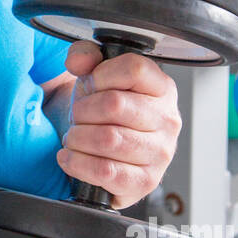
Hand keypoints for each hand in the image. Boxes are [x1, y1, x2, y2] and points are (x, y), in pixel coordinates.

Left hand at [56, 41, 181, 210]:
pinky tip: (69, 157)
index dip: (101, 75)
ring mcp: (160, 153)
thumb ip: (85, 56)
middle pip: (114, 104)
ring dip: (78, 137)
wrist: (99, 153)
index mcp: (161, 88)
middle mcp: (168, 120)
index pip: (134, 68)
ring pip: (108, 139)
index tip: (90, 85)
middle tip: (77, 116)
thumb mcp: (93, 76)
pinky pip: (106, 171)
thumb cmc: (101, 112)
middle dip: (83, 110)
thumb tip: (78, 61)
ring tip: (74, 136)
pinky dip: (78, 163)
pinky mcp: (145, 181)